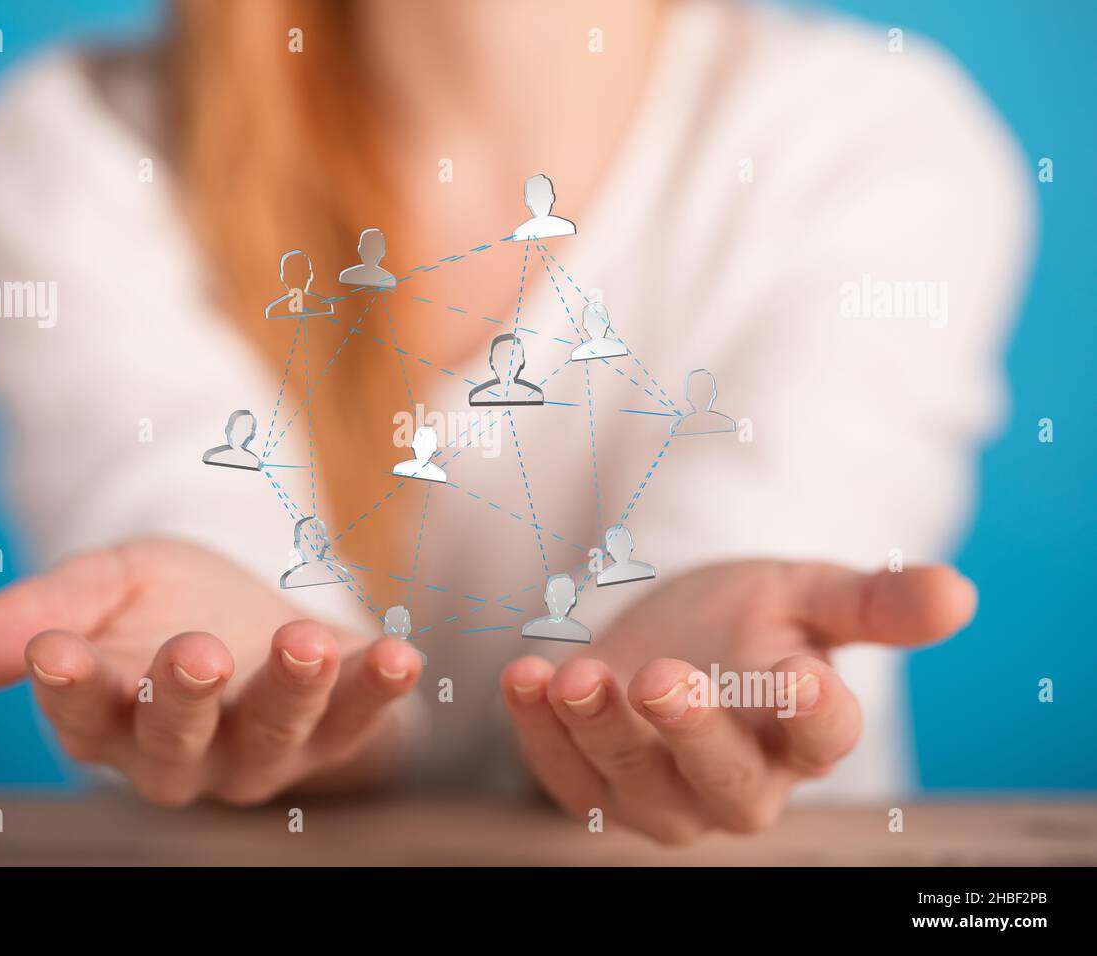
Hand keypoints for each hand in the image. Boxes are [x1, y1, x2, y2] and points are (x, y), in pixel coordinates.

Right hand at [0, 538, 422, 806]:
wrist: (254, 615)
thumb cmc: (167, 603)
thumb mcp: (101, 587)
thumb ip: (35, 614)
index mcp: (110, 716)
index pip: (80, 712)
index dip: (68, 687)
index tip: (56, 650)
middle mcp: (183, 752)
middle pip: (175, 743)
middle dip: (181, 700)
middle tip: (191, 652)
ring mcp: (260, 750)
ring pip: (269, 737)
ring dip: (289, 692)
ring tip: (305, 642)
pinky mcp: (331, 732)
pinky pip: (357, 722)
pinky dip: (377, 692)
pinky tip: (400, 656)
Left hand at [499, 560, 975, 842]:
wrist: (666, 632)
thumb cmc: (745, 619)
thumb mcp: (805, 594)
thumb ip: (872, 601)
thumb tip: (959, 593)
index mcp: (805, 736)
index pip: (823, 738)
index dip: (811, 711)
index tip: (797, 670)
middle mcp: (740, 783)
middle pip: (724, 779)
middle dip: (692, 733)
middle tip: (668, 678)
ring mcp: (662, 795)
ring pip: (635, 782)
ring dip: (601, 730)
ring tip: (577, 675)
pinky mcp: (592, 786)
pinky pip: (564, 771)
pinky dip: (539, 729)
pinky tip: (525, 675)